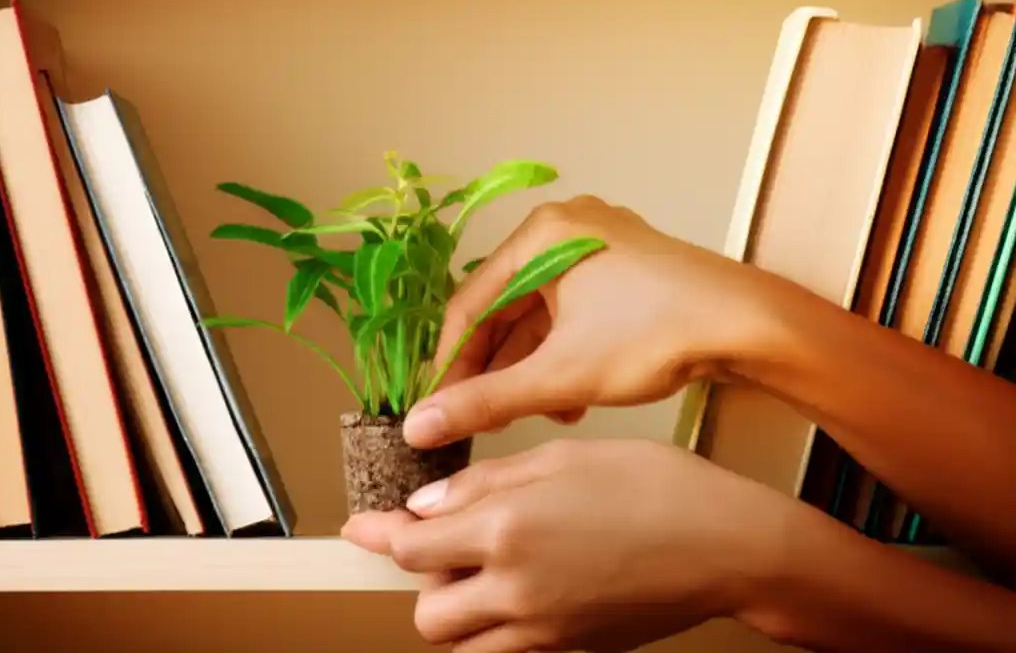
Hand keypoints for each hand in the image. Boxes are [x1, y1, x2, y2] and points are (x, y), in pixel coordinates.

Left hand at [342, 438, 802, 651]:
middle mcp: (516, 590)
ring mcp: (544, 629)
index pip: (413, 549)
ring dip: (455, 611)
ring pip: (462, 644)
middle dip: (425, 579)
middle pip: (427, 612)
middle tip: (449, 544)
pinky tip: (520, 591)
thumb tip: (427, 505)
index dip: (381, 534)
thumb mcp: (561, 457)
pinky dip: (494, 631)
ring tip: (483, 571)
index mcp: (507, 530)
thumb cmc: (657, 487)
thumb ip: (484, 483)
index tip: (362, 526)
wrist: (729, 547)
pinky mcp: (571, 649)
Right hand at [405, 195, 770, 447]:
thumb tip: (419, 426)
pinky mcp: (626, 265)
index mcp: (541, 234)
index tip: (436, 410)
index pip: (470, 304)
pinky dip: (564, 352)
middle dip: (495, 369)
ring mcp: (599, 242)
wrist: (753, 328)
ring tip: (537, 416)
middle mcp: (565, 226)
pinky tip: (572, 399)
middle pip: (505, 307)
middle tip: (481, 419)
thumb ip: (485, 401)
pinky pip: (573, 309)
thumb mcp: (560, 375)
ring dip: (531, 368)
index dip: (449, 364)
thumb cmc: (657, 336)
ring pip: (541, 313)